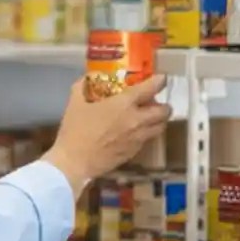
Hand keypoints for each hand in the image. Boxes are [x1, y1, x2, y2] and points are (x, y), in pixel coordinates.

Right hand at [42, 75, 171, 196]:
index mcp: (124, 104)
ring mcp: (139, 137)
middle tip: (153, 103)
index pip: (151, 88)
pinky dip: (146, 133)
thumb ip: (82, 88)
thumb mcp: (74, 104)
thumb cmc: (75, 130)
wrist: (76, 161)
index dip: (159, 81)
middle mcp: (137, 120)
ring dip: (158, 120)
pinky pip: (149, 139)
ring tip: (149, 118)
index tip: (160, 78)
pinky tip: (134, 133)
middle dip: (163, 105)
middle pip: (164, 111)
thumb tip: (87, 79)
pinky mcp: (135, 152)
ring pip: (161, 127)